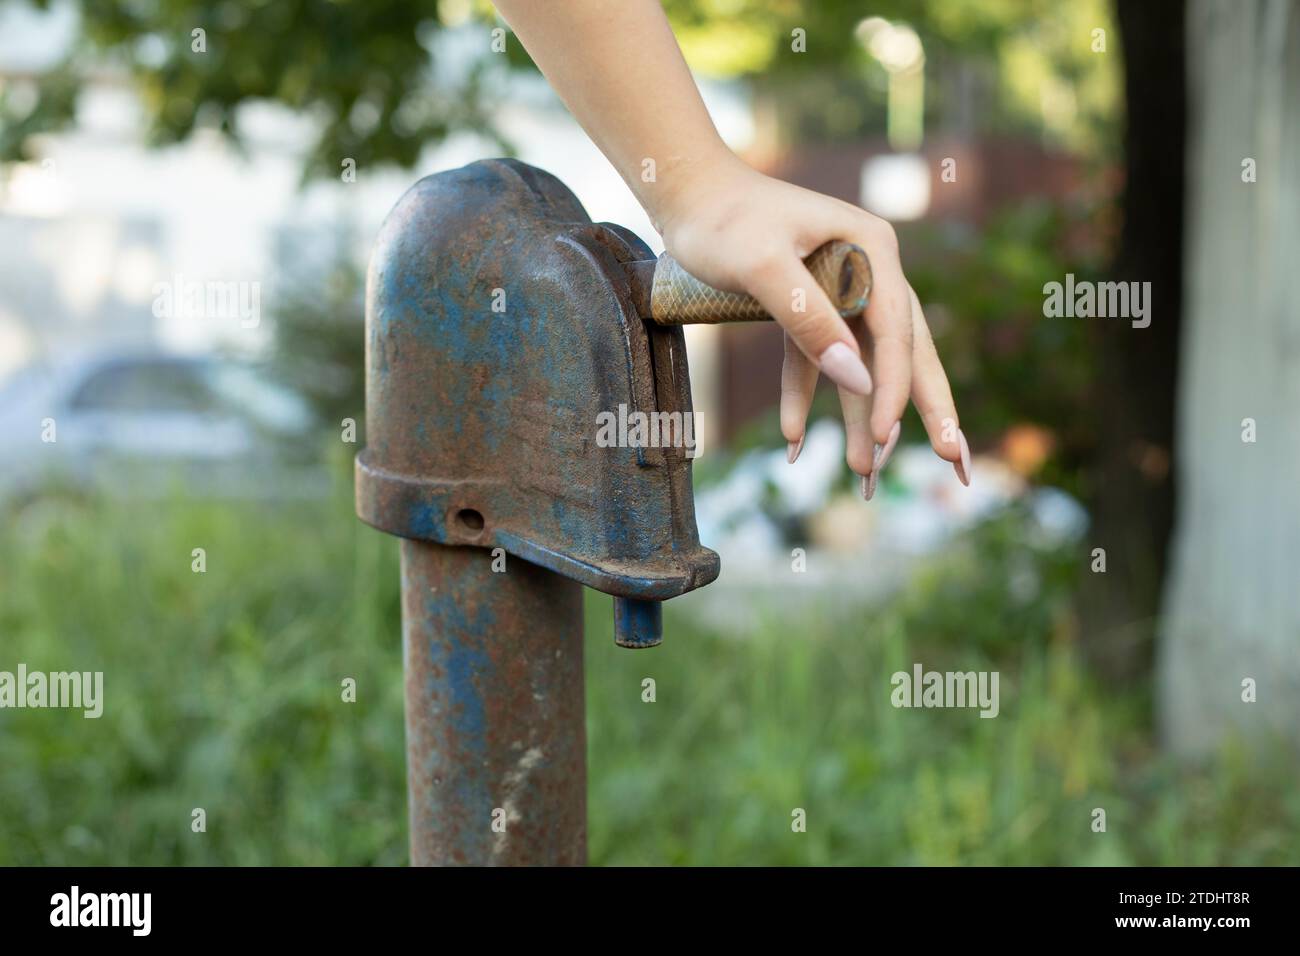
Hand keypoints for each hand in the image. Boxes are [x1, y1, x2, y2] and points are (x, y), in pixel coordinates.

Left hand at [651, 155, 970, 495]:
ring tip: (866, 478)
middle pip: (902, 351)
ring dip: (859, 418)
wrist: (685, 193)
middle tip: (955, 464)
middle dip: (922, 411)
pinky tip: (790, 442)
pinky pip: (813, 361)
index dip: (894, 388)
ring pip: (860, 364)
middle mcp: (868, 268)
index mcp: (873, 249)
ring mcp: (840, 288)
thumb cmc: (723, 220)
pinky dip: (803, 398)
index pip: (896, 331)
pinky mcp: (807, 305)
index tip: (884, 437)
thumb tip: (858, 380)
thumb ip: (809, 320)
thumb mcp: (762, 267)